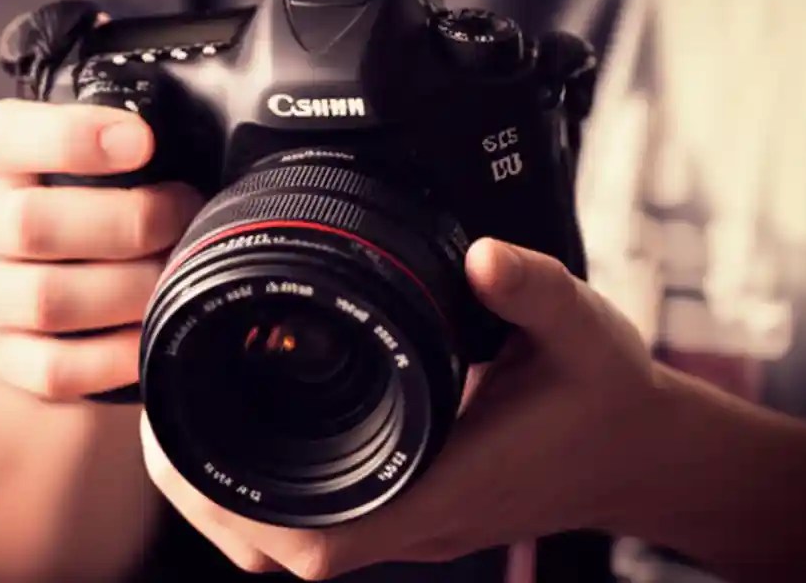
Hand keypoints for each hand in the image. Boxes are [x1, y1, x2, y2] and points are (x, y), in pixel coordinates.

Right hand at [0, 99, 202, 398]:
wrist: (59, 265)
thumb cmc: (98, 194)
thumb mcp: (101, 151)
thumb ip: (130, 142)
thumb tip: (200, 145)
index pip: (3, 138)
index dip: (72, 138)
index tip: (142, 142)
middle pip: (28, 225)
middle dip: (127, 222)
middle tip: (185, 218)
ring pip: (45, 299)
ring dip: (129, 289)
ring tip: (176, 276)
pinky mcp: (1, 357)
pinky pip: (55, 368)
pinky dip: (116, 353)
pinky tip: (153, 333)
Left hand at [140, 237, 665, 578]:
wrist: (644, 451)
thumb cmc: (608, 402)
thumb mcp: (581, 329)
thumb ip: (533, 289)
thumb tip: (480, 254)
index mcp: (439, 488)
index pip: (315, 545)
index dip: (233, 512)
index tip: (184, 449)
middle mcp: (415, 517)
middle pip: (278, 551)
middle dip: (205, 499)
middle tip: (161, 424)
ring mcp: (412, 519)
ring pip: (294, 541)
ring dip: (230, 498)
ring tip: (187, 427)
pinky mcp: (414, 504)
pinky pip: (323, 516)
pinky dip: (271, 489)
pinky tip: (253, 432)